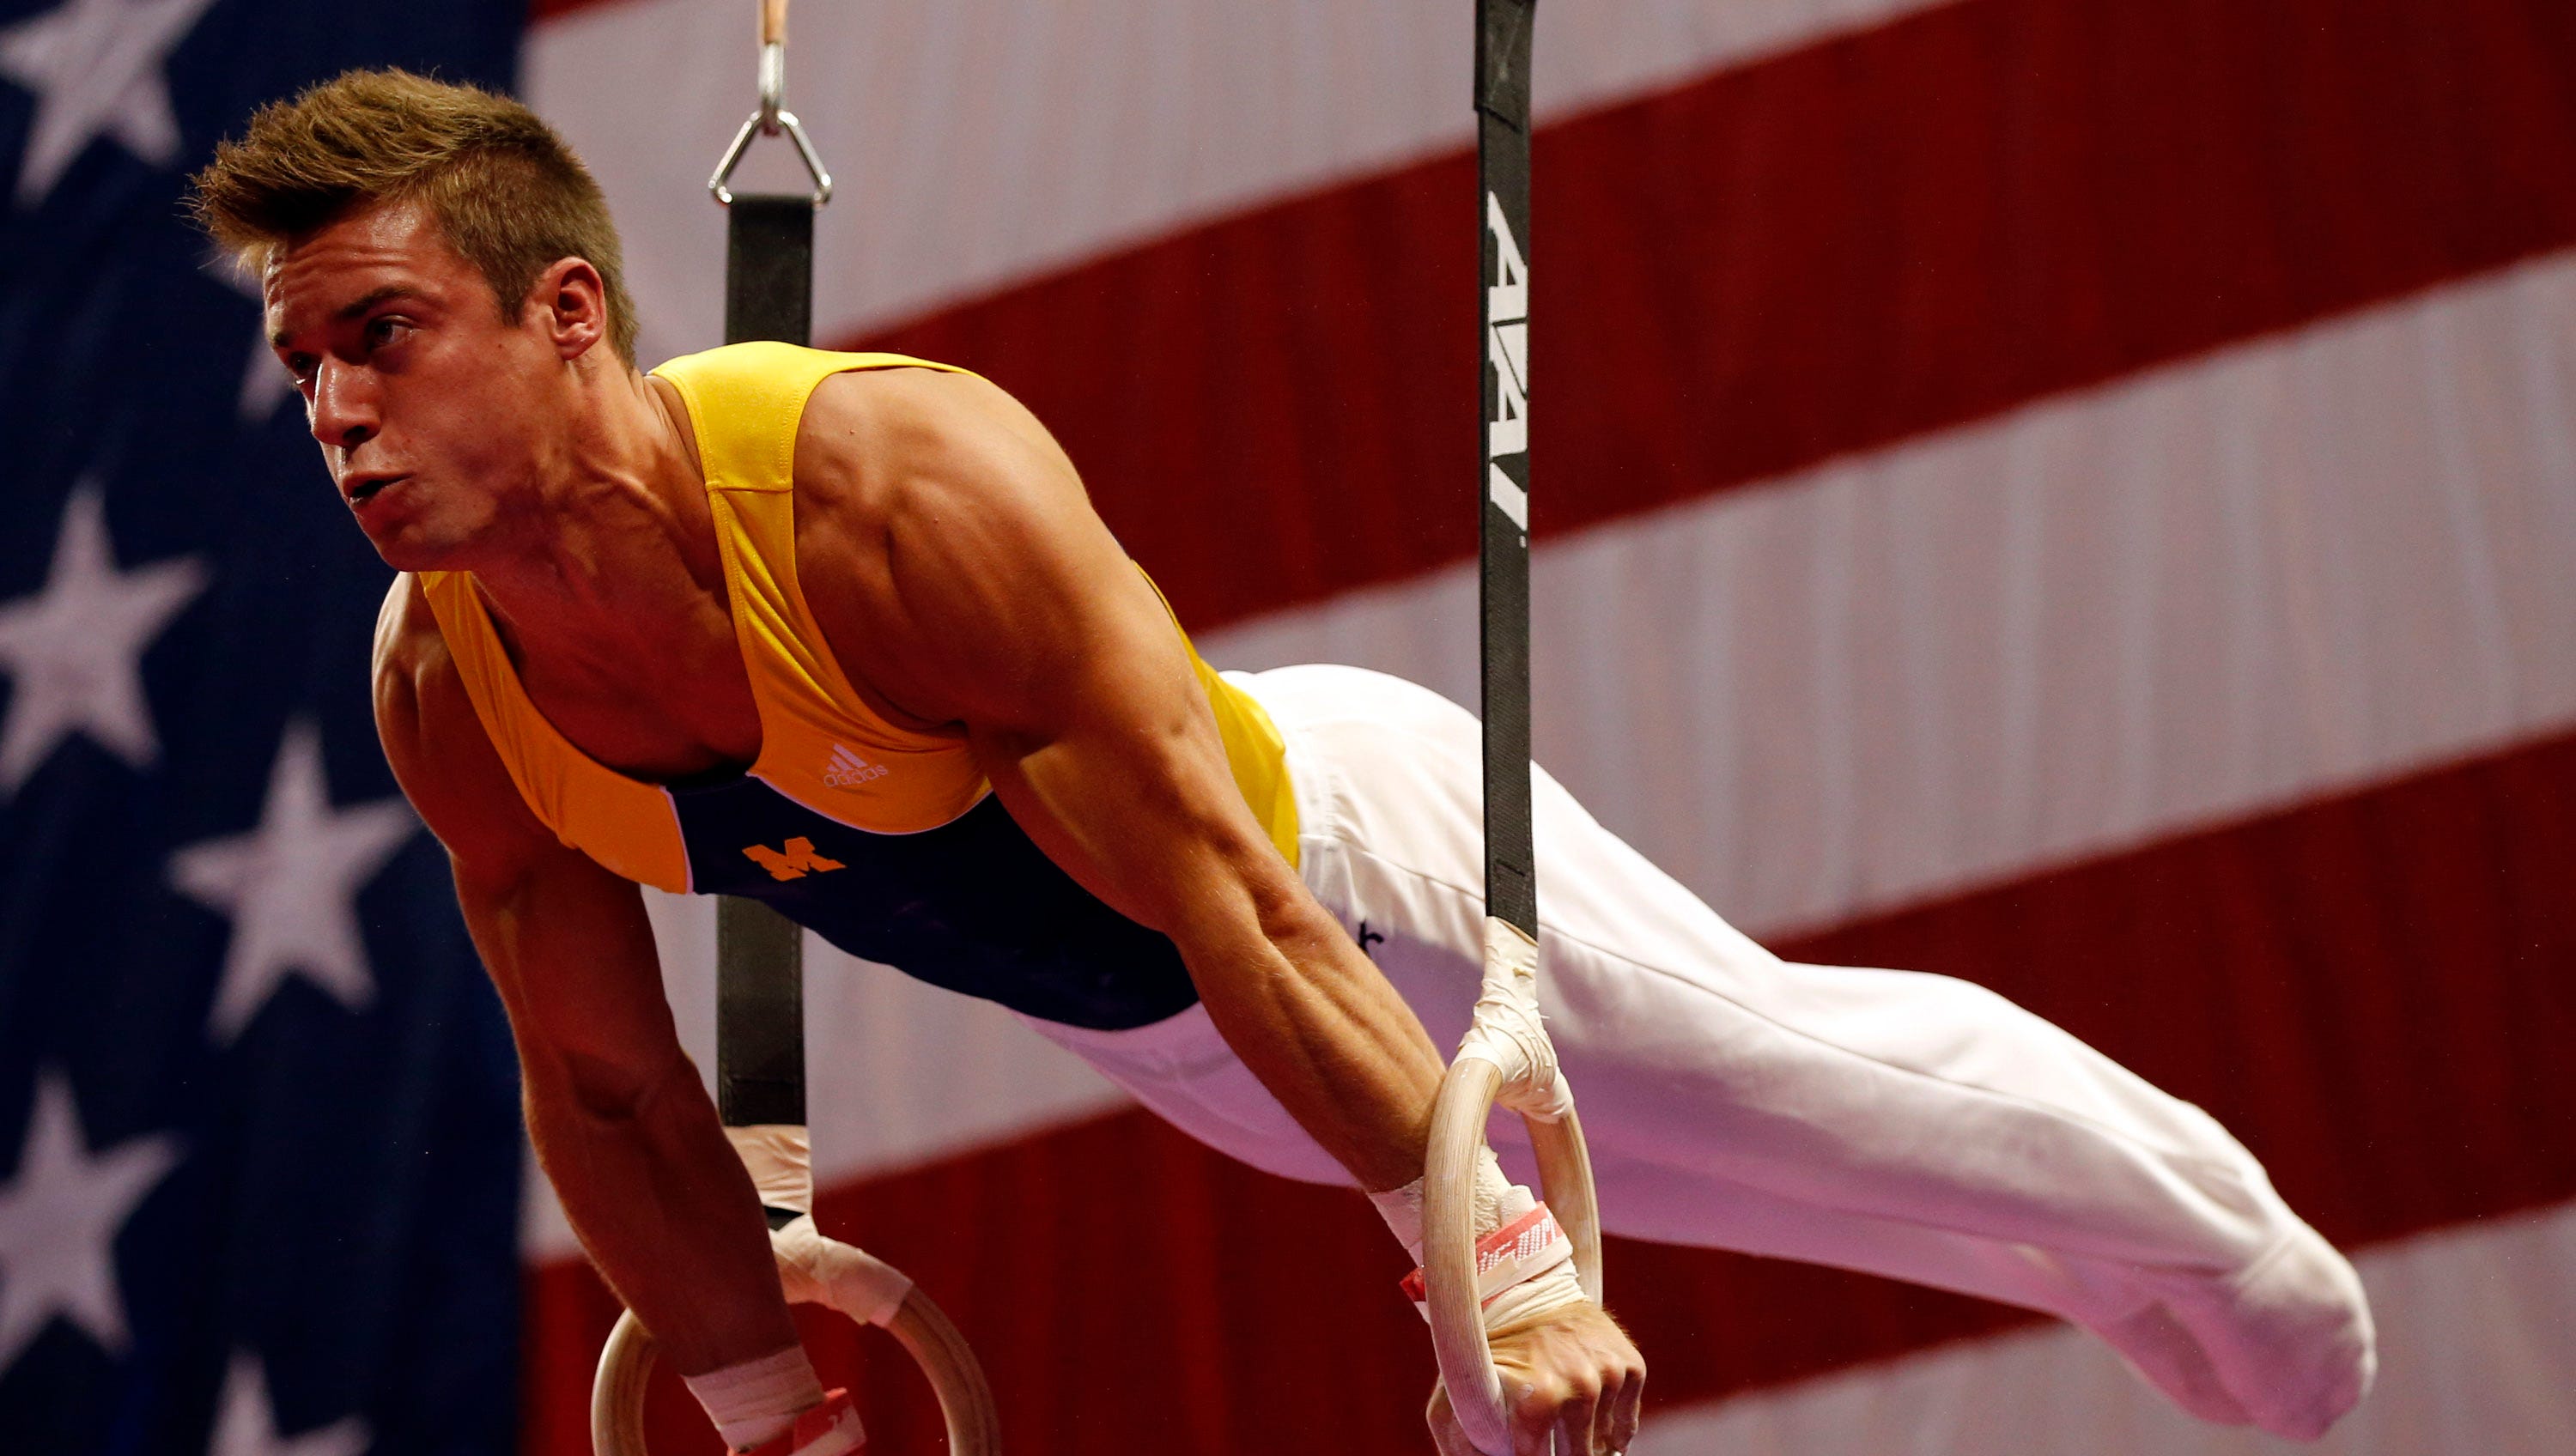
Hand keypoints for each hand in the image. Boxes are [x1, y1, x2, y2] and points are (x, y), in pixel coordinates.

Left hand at [1426, 1301, 1644, 1455]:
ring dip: (1589, 1444)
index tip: (1531, 1450)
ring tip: (1573, 1443)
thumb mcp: (1454, 1396)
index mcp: (1539, 1398)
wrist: (1525, 1292)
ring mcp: (1609, 1374)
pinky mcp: (1630, 1364)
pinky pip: (1627, 1418)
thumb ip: (1462, 1444)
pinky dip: (1616, 1430)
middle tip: (1552, 1448)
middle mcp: (1580, 1386)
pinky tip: (1600, 1433)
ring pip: (1604, 1441)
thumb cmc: (1484, 1352)